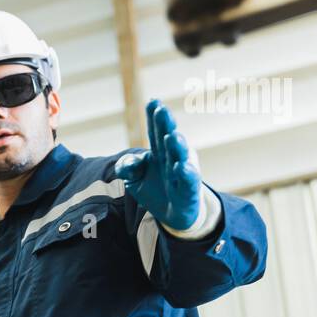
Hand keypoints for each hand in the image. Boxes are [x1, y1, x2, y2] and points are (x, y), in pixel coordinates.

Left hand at [115, 99, 202, 230]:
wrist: (174, 215)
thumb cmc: (155, 191)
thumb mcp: (133, 180)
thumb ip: (127, 168)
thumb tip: (129, 161)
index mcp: (159, 152)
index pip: (155, 132)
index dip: (154, 117)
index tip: (152, 101)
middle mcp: (173, 158)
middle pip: (167, 139)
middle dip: (165, 124)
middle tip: (161, 110)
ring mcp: (182, 174)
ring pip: (180, 157)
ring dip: (176, 146)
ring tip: (171, 135)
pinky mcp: (189, 191)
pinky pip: (188, 181)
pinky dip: (186, 173)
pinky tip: (181, 166)